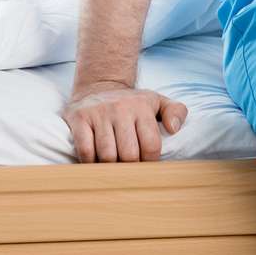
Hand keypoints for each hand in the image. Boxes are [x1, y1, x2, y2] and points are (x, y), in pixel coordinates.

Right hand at [59, 80, 188, 163]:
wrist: (99, 85)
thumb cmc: (132, 102)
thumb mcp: (157, 101)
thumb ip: (176, 112)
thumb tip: (174, 129)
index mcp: (142, 107)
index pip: (151, 145)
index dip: (150, 162)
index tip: (146, 165)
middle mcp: (121, 108)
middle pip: (129, 154)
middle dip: (130, 168)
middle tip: (129, 169)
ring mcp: (99, 113)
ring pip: (107, 155)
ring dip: (110, 167)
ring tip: (113, 166)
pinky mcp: (79, 118)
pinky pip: (85, 150)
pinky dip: (90, 161)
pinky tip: (95, 161)